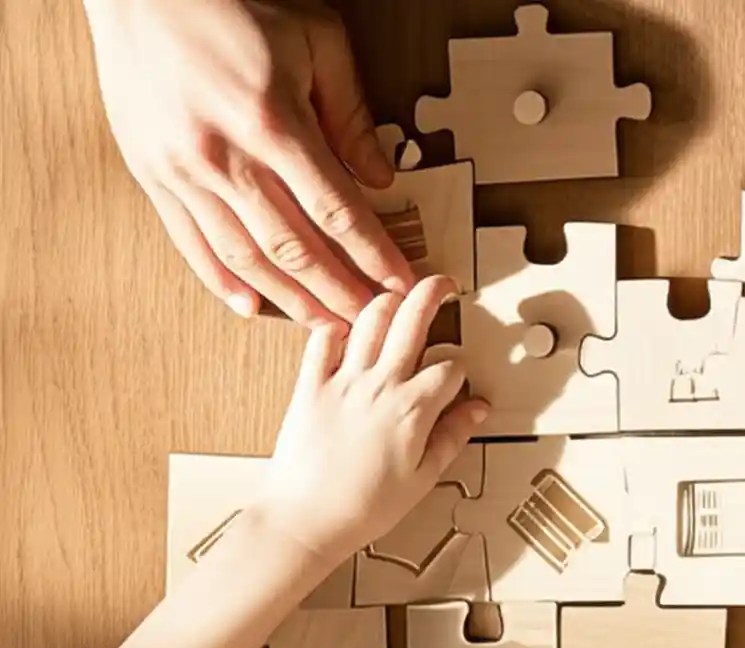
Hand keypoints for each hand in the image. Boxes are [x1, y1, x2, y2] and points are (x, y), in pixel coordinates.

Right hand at [84, 0, 412, 324]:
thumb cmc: (231, 7)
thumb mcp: (316, 40)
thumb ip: (351, 114)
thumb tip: (381, 177)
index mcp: (272, 122)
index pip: (337, 209)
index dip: (373, 254)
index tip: (399, 283)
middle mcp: (225, 157)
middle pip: (295, 246)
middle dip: (340, 291)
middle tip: (372, 321)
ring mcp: (184, 172)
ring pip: (246, 256)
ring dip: (291, 298)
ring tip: (326, 325)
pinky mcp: (153, 177)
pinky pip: (192, 243)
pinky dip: (222, 281)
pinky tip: (251, 305)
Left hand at [256, 277, 487, 562]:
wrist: (304, 520)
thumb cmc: (363, 508)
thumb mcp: (423, 478)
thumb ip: (452, 436)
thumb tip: (478, 409)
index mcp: (413, 409)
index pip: (451, 367)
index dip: (460, 369)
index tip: (458, 378)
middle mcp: (380, 385)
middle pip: (414, 319)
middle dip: (434, 293)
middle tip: (443, 284)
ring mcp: (343, 381)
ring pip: (370, 319)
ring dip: (387, 301)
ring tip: (397, 297)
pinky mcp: (310, 386)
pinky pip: (322, 340)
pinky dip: (334, 328)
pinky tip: (345, 330)